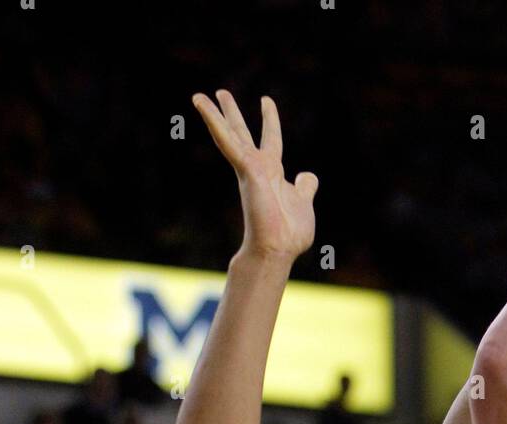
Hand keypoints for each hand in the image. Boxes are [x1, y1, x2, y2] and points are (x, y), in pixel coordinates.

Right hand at [193, 90, 318, 261]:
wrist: (279, 248)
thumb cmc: (290, 234)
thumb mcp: (303, 202)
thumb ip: (305, 188)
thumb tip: (308, 176)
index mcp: (272, 173)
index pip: (271, 140)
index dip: (269, 120)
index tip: (266, 100)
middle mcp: (258, 168)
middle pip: (243, 134)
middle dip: (232, 114)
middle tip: (222, 92)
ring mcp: (250, 168)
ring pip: (229, 135)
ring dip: (214, 115)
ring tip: (199, 96)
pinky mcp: (245, 168)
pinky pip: (227, 141)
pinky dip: (213, 122)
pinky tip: (201, 104)